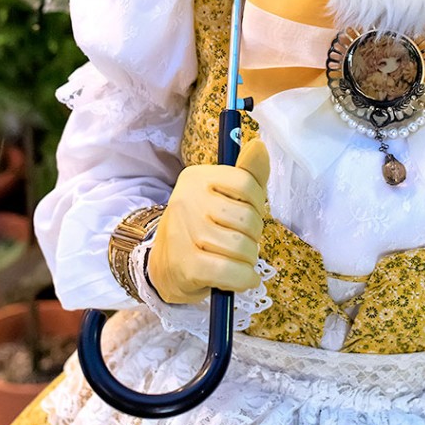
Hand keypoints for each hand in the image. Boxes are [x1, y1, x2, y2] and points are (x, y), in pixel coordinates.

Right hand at [146, 140, 269, 304]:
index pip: (247, 184)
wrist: (165, 266)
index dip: (257, 205)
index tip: (247, 214)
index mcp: (197, 178)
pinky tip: (242, 278)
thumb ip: (248, 173)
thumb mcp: (225, 195)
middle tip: (240, 241)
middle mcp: (187, 200)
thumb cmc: (203, 227)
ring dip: (249, 261)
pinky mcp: (186, 265)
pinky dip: (244, 279)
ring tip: (237, 260)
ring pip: (242, 247)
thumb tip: (259, 145)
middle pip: (248, 219)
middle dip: (253, 236)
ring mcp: (185, 232)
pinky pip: (232, 272)